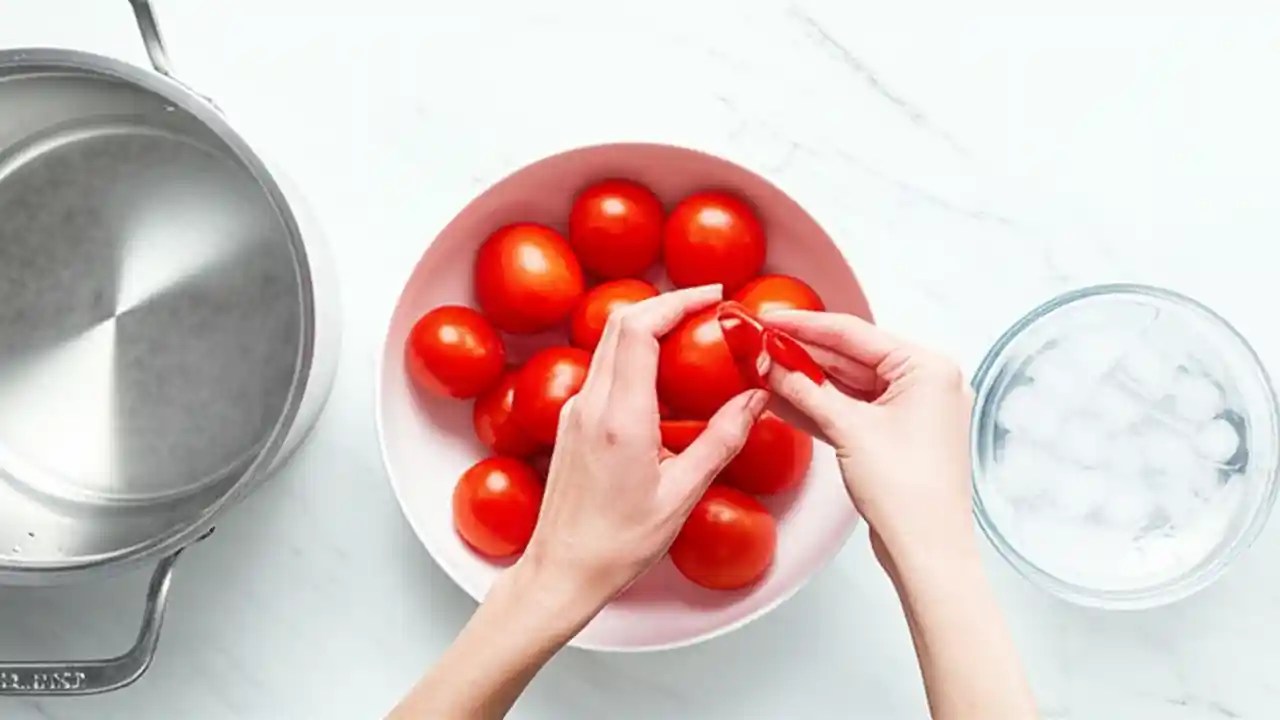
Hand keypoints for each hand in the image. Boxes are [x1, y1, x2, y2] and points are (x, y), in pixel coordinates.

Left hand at [392, 286, 766, 719]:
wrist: (562, 570)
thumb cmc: (618, 544)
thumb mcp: (682, 494)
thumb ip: (722, 439)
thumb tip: (754, 397)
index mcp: (619, 418)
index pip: (640, 330)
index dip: (677, 302)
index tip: (712, 297)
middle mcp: (590, 404)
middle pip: (621, 324)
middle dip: (666, 304)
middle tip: (708, 306)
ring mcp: (575, 410)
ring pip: (610, 343)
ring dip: (649, 327)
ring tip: (692, 334)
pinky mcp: (572, 421)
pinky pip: (605, 370)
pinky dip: (636, 355)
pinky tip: (664, 376)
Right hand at [760, 310, 973, 567]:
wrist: (927, 551)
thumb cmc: (910, 495)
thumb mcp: (849, 431)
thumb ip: (807, 391)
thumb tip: (774, 363)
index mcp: (928, 368)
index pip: (855, 334)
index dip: (805, 326)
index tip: (770, 320)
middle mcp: (926, 382)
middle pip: (850, 357)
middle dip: (802, 354)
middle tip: (760, 344)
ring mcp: (912, 409)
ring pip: (848, 384)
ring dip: (806, 380)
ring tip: (764, 367)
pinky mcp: (896, 434)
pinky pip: (852, 409)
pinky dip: (820, 406)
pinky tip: (784, 397)